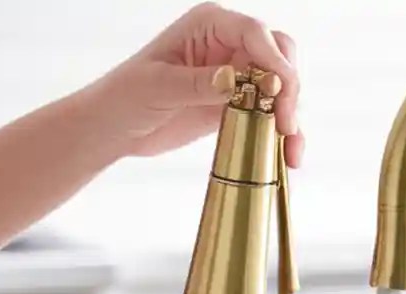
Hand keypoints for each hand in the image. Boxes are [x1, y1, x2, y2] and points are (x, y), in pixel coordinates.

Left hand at [81, 2, 303, 164]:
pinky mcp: (240, 104)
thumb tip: (234, 79)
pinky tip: (288, 156)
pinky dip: (282, 135)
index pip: (255, 33)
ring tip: (291, 150)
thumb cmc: (124, 97)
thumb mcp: (157, 87)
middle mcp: (229, 44)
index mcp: (209, 24)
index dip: (274, 60)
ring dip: (292, 117)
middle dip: (289, 89)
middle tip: (285, 124)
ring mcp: (238, 74)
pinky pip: (271, 114)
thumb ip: (197, 82)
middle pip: (279, 56)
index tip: (281, 91)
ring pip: (282, 87)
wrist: (114, 129)